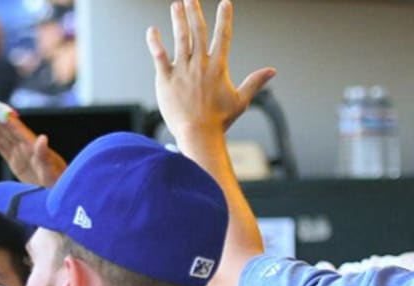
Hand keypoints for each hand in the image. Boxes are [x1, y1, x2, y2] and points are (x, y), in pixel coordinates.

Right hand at [0, 94, 66, 187]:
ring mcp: (20, 154)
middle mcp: (25, 146)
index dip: (1, 115)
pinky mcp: (16, 163)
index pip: (13, 127)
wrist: (61, 194)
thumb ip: (44, 155)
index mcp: (32, 146)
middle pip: (4, 126)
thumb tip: (42, 138)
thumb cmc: (59, 183)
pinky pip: (2, 147)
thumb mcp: (52, 170)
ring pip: (1, 134)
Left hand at [147, 0, 274, 142]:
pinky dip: (155, 42)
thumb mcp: (241, 100)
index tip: (225, 2)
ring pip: (180, 39)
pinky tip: (152, 30)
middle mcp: (200, 64)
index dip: (225, 18)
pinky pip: (159, 57)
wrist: (197, 134)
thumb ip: (255, 82)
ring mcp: (182, 70)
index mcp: (218, 67)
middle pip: (198, 32)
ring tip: (176, 4)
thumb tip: (272, 71)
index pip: (223, 36)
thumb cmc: (219, 120)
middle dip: (195, 13)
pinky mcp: (165, 79)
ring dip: (178, 20)